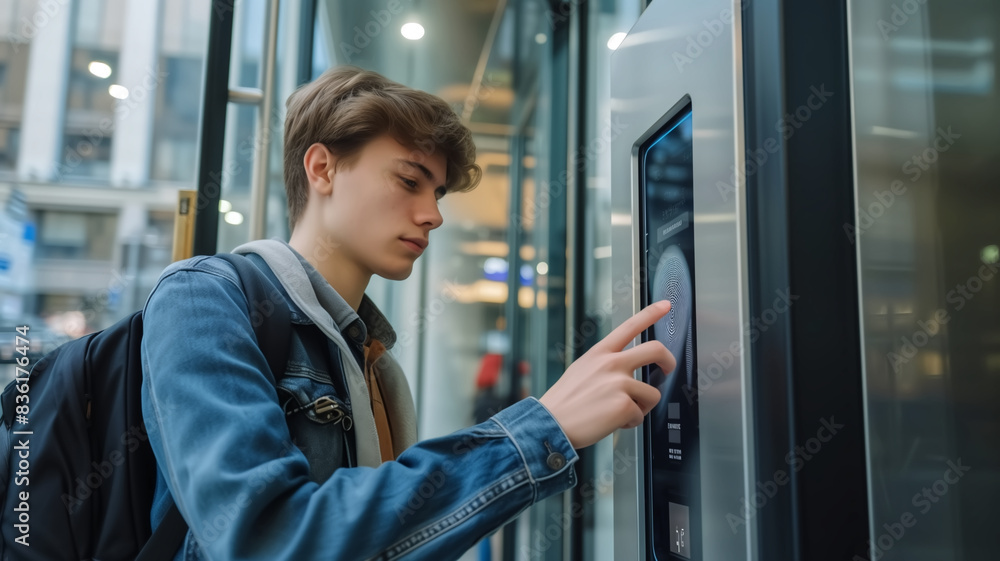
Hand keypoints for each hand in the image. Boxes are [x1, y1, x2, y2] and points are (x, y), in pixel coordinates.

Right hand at [539, 300, 675, 448]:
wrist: (551, 425)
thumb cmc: (564, 402)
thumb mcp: (581, 370)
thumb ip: (604, 365)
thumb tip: (626, 371)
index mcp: (600, 353)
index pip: (629, 326)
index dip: (651, 313)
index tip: (665, 305)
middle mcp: (611, 363)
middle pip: (655, 350)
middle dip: (668, 360)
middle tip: (668, 369)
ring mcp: (619, 383)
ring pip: (652, 393)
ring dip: (641, 406)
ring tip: (619, 412)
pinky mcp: (624, 405)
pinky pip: (641, 415)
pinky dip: (630, 423)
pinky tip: (612, 422)